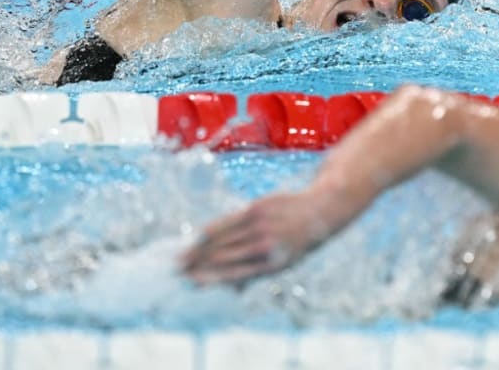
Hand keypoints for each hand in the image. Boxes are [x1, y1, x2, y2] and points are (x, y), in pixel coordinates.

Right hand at [180, 190, 336, 284]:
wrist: (319, 210)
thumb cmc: (297, 242)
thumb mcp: (283, 264)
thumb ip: (256, 274)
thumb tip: (233, 291)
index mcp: (271, 265)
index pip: (233, 274)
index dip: (210, 278)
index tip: (191, 282)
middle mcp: (264, 246)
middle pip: (222, 257)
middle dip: (198, 265)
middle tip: (178, 271)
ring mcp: (260, 226)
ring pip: (222, 239)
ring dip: (199, 250)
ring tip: (182, 257)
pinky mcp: (257, 208)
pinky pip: (228, 220)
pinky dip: (211, 230)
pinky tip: (198, 236)